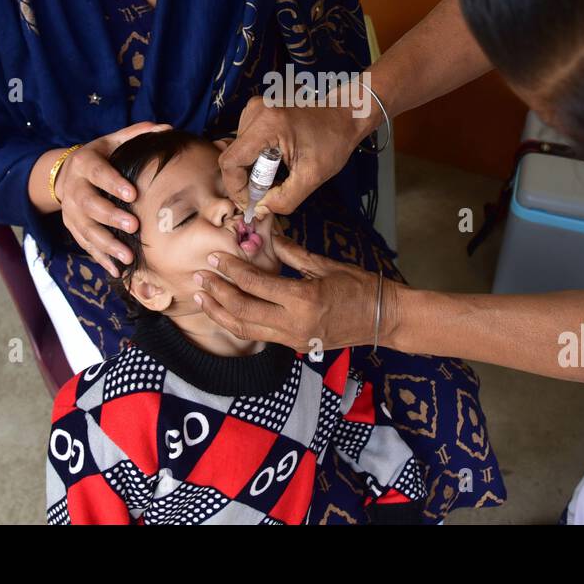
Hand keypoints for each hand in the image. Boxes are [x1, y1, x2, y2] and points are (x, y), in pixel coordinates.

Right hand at [56, 121, 170, 275]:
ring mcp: (71, 212)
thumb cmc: (99, 156)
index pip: (98, 173)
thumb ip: (135, 134)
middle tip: (133, 225)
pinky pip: (85, 246)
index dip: (113, 183)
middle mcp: (74, 189)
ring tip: (127, 257)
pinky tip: (116, 270)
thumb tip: (166, 128)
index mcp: (85, 164)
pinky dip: (100, 259)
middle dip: (110, 217)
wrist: (64, 174)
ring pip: (86, 231)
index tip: (133, 193)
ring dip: (106, 245)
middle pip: (89, 206)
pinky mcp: (72, 228)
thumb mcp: (111, 141)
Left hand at [192, 235, 394, 352]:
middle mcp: (294, 324)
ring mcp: (293, 339)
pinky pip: (260, 335)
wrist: (384, 319)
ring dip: (220, 313)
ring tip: (202, 298)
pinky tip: (226, 312)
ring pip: (245, 329)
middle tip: (199, 277)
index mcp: (302, 299)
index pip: (255, 285)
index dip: (231, 270)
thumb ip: (294, 254)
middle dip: (216, 294)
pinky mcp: (296, 345)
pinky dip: (238, 323)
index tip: (215, 257)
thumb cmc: (361, 287)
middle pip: (242, 311)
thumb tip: (270, 238)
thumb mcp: (327, 265)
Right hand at [219, 91, 379, 216]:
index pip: (230, 162)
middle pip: (233, 157)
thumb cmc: (334, 141)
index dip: (236, 188)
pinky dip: (257, 159)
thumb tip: (260, 208)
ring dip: (253, 170)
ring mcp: (254, 108)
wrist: (345, 115)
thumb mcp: (312, 177)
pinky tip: (277, 162)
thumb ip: (284, 199)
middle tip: (270, 193)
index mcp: (267, 124)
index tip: (253, 203)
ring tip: (279, 175)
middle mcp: (255, 111)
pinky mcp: (257, 110)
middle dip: (248, 181)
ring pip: (238, 152)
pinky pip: (246, 142)